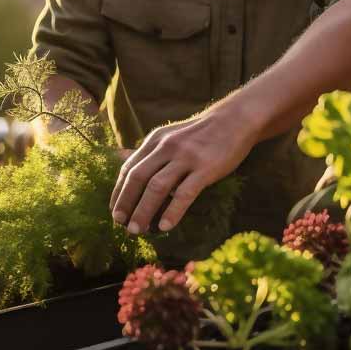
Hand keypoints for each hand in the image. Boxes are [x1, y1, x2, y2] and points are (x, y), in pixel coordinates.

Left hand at [109, 106, 257, 234]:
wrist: (235, 120)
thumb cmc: (202, 133)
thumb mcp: (171, 135)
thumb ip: (151, 151)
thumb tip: (123, 163)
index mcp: (156, 140)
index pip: (129, 169)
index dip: (119, 192)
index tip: (115, 212)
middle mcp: (167, 147)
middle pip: (138, 178)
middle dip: (126, 204)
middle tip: (121, 225)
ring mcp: (186, 157)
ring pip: (156, 187)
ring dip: (143, 211)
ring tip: (137, 230)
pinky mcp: (206, 167)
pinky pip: (185, 193)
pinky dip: (173, 212)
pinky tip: (165, 227)